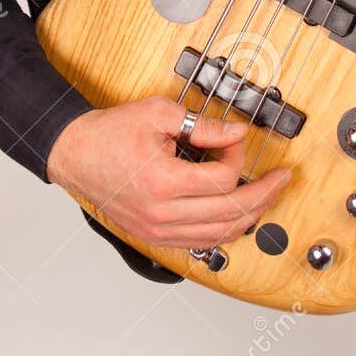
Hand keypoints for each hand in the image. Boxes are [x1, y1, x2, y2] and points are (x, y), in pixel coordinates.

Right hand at [46, 96, 292, 248]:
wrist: (75, 153)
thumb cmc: (109, 133)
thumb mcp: (157, 113)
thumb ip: (201, 124)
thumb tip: (236, 132)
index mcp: (162, 182)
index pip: (222, 180)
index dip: (238, 156)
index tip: (236, 139)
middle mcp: (162, 214)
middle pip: (230, 214)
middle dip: (263, 194)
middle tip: (280, 179)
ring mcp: (158, 230)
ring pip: (219, 235)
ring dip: (249, 217)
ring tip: (266, 197)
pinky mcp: (154, 236)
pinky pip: (201, 243)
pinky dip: (224, 230)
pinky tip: (237, 215)